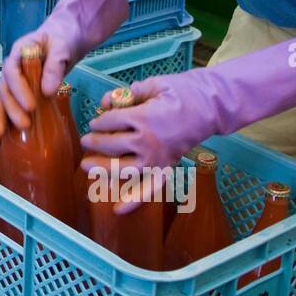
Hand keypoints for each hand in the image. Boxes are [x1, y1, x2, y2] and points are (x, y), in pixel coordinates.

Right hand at [0, 25, 86, 143]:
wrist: (67, 36)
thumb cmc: (64, 37)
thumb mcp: (63, 47)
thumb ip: (54, 66)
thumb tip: (47, 91)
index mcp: (20, 51)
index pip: (12, 71)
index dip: (19, 89)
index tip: (31, 106)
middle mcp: (13, 67)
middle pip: (5, 88)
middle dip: (11, 108)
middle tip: (25, 124)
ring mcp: (16, 79)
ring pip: (3, 99)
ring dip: (1, 118)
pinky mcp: (22, 90)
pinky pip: (11, 105)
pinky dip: (4, 121)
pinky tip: (0, 140)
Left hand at [79, 74, 216, 213]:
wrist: (209, 108)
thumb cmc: (180, 92)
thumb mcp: (152, 85)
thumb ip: (128, 93)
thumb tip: (106, 102)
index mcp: (143, 119)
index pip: (110, 122)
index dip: (99, 122)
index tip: (95, 122)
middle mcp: (147, 142)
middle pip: (112, 146)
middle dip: (95, 143)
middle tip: (86, 141)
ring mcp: (157, 159)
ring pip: (123, 169)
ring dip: (103, 170)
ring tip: (86, 166)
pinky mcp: (166, 168)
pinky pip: (149, 188)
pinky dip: (134, 201)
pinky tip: (118, 210)